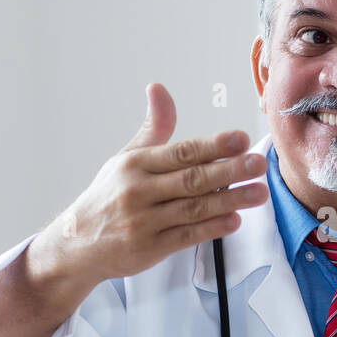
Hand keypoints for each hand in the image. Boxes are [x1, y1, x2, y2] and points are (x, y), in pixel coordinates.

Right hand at [29, 83, 270, 292]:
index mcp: (135, 164)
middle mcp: (138, 191)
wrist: (77, 243)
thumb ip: (154, 127)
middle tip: (258, 164)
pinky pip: (186, 236)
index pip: (180, 152)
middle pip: (191, 179)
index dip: (212, 146)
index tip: (240, 139)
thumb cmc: (109, 196)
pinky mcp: (149, 249)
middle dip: (229, 171)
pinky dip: (211, 229)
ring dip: (229, 201)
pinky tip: (235, 220)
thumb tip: (159, 87)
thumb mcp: (126, 158)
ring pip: (193, 209)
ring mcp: (144, 222)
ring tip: (259, 193)